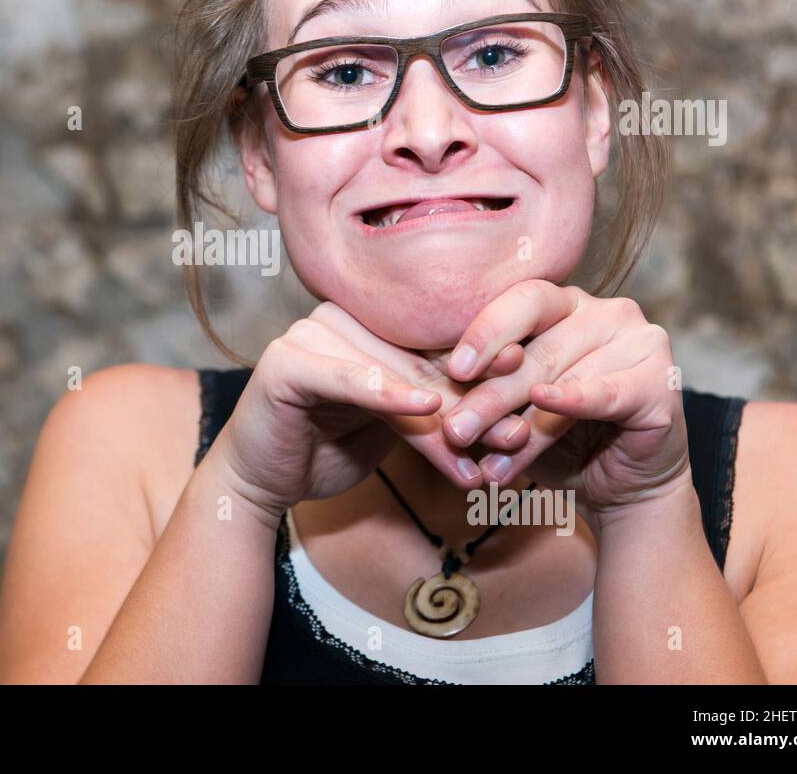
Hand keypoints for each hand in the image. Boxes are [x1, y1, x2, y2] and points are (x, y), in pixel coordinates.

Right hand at [212, 301, 527, 519]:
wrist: (260, 480)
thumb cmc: (328, 448)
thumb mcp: (396, 429)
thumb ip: (437, 413)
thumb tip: (512, 422)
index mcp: (366, 321)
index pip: (435, 344)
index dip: (485, 370)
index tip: (535, 393)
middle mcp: (339, 316)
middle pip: (418, 360)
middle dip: (472, 402)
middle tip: (518, 435)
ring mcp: (309, 333)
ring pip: (391, 373)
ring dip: (442, 413)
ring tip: (484, 450)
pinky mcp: (285, 362)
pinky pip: (346, 377)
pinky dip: (387, 393)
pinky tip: (426, 408)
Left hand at [437, 280, 690, 527]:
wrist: (622, 488)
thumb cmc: (559, 440)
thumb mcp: (513, 410)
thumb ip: (485, 386)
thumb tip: (432, 381)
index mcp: (564, 304)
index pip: (521, 301)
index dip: (485, 332)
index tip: (453, 371)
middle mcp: (604, 311)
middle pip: (538, 348)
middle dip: (491, 394)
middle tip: (456, 430)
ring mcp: (638, 340)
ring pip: (565, 377)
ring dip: (520, 422)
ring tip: (488, 459)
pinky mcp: (660, 380)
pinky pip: (607, 390)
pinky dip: (573, 399)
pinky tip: (545, 403)